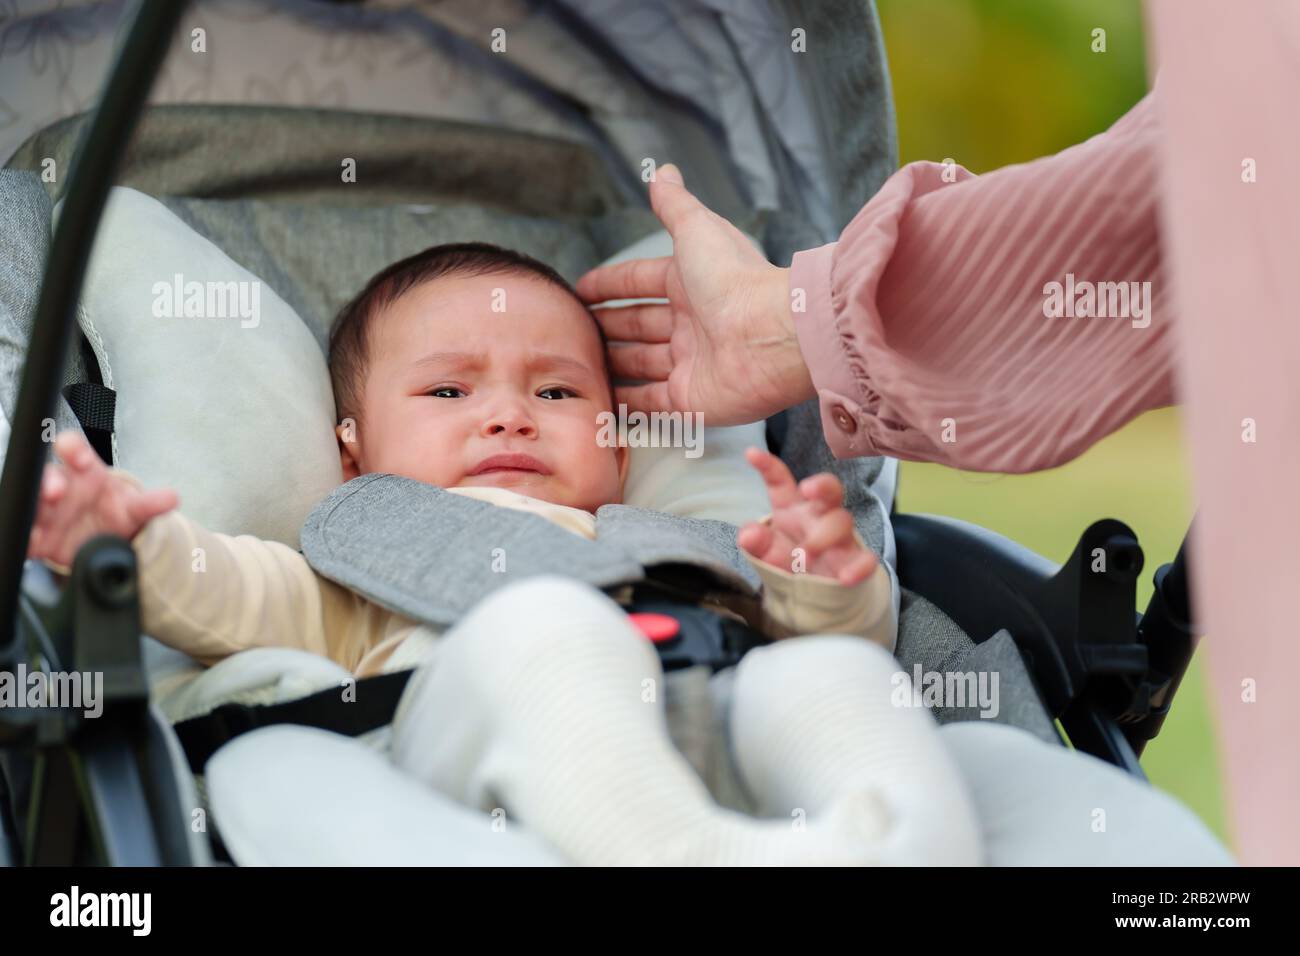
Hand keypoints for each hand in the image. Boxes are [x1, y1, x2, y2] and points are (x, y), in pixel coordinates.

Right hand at [27, 431, 178, 569]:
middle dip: (49, 480)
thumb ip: (150, 503)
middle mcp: (62, 487)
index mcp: (84, 471)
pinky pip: (27, 531)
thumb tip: (172, 498)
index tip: (79, 456)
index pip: (73, 449)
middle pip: (47, 475)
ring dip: (34, 505)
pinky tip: (34, 540)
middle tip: (57, 490)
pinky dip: (27, 535)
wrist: (107, 539)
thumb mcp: (134, 507)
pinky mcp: (39, 535)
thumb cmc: (115, 511)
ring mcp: (48, 510)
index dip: (73, 448)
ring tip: (42, 513)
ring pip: (32, 501)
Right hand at [575, 163, 815, 425]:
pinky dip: (628, 403)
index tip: (580, 290)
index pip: (639, 281)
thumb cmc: (737, 280)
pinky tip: (603, 400)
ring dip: (613, 363)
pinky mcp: (690, 400)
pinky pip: (652, 403)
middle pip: (636, 325)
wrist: (772, 336)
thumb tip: (662, 171)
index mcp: (690, 283)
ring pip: (641, 363)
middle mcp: (690, 323)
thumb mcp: (697, 230)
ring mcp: (689, 363)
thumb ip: (675, 205)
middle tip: (572, 329)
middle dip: (605, 326)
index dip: (609, 284)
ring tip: (579, 363)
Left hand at [736, 447, 878, 586]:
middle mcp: (818, 517)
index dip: (769, 467)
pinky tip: (845, 577)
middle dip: (822, 484)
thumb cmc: (790, 562)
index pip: (781, 483)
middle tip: (807, 489)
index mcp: (792, 509)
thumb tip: (749, 533)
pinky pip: (865, 559)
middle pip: (829, 490)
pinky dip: (858, 567)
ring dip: (824, 536)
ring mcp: (840, 538)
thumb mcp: (767, 553)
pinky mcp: (855, 562)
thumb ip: (756, 542)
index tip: (751, 454)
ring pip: (843, 521)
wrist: (816, 594)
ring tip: (804, 556)